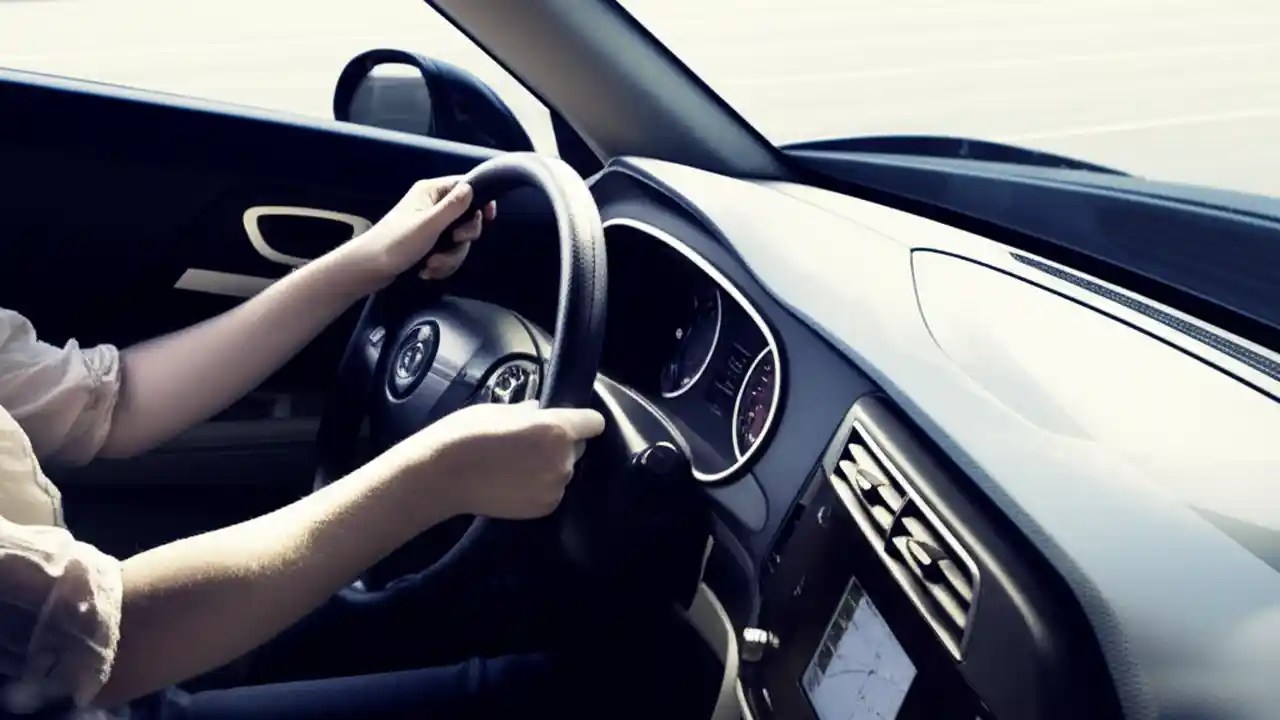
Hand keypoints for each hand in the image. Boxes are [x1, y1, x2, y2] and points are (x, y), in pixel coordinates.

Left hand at [347, 177, 497, 288]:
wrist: (368, 269)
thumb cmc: (395, 243)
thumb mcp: (428, 224)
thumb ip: (452, 207)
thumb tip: (471, 188)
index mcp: (431, 192)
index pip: (465, 186)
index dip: (480, 200)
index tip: (488, 217)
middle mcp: (432, 205)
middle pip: (466, 217)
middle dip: (462, 238)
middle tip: (454, 242)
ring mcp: (430, 226)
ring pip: (458, 240)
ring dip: (450, 257)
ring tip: (431, 265)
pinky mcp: (427, 244)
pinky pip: (448, 252)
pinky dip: (441, 264)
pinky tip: (427, 271)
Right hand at [383, 401, 605, 519]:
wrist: (442, 476)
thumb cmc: (467, 434)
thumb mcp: (499, 410)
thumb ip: (529, 412)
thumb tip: (539, 411)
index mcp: (557, 429)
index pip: (594, 422)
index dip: (582, 421)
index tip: (569, 422)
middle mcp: (563, 460)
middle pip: (579, 447)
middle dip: (563, 443)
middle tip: (532, 443)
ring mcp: (555, 487)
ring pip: (565, 470)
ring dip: (550, 466)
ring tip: (518, 464)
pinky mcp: (544, 508)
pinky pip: (553, 490)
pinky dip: (541, 486)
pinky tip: (514, 481)